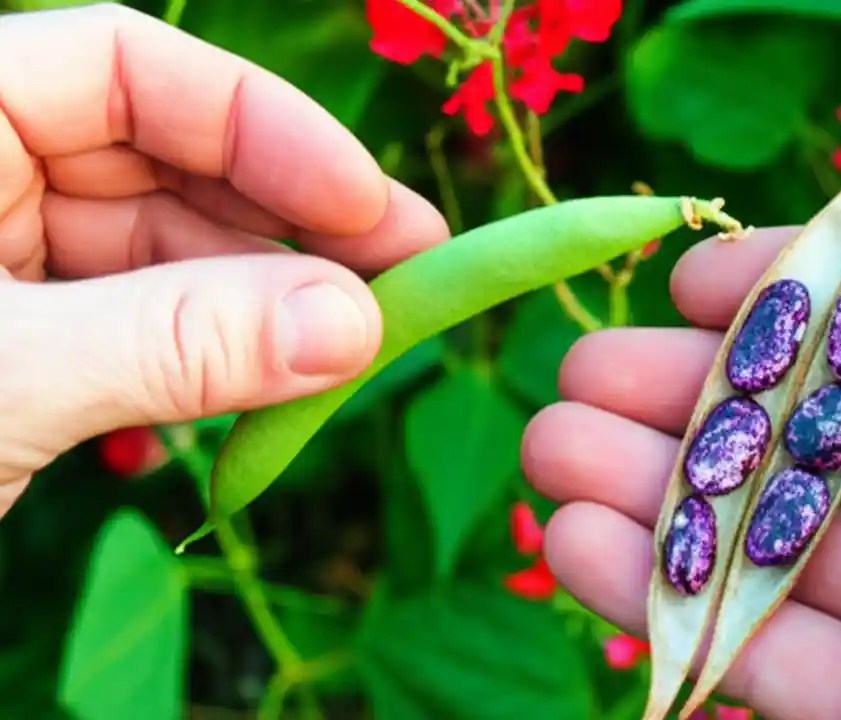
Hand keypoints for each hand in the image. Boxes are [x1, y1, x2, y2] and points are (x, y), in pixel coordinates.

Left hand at [0, 6, 447, 514]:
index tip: (373, 212)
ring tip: (305, 394)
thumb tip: (355, 324)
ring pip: (153, 269)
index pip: (131, 68)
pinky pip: (116, 340)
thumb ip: (177, 341)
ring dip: (235, 335)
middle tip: (392, 305)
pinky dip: (168, 390)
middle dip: (277, 247)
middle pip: (162, 173)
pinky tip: (177, 448)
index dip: (269, 129)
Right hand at [521, 181, 840, 718]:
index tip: (701, 274)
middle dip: (705, 394)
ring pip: (780, 539)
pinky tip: (578, 543)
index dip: (822, 290)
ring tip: (552, 443)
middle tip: (592, 364)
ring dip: (658, 490)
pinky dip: (667, 597)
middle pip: (832, 432)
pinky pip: (766, 650)